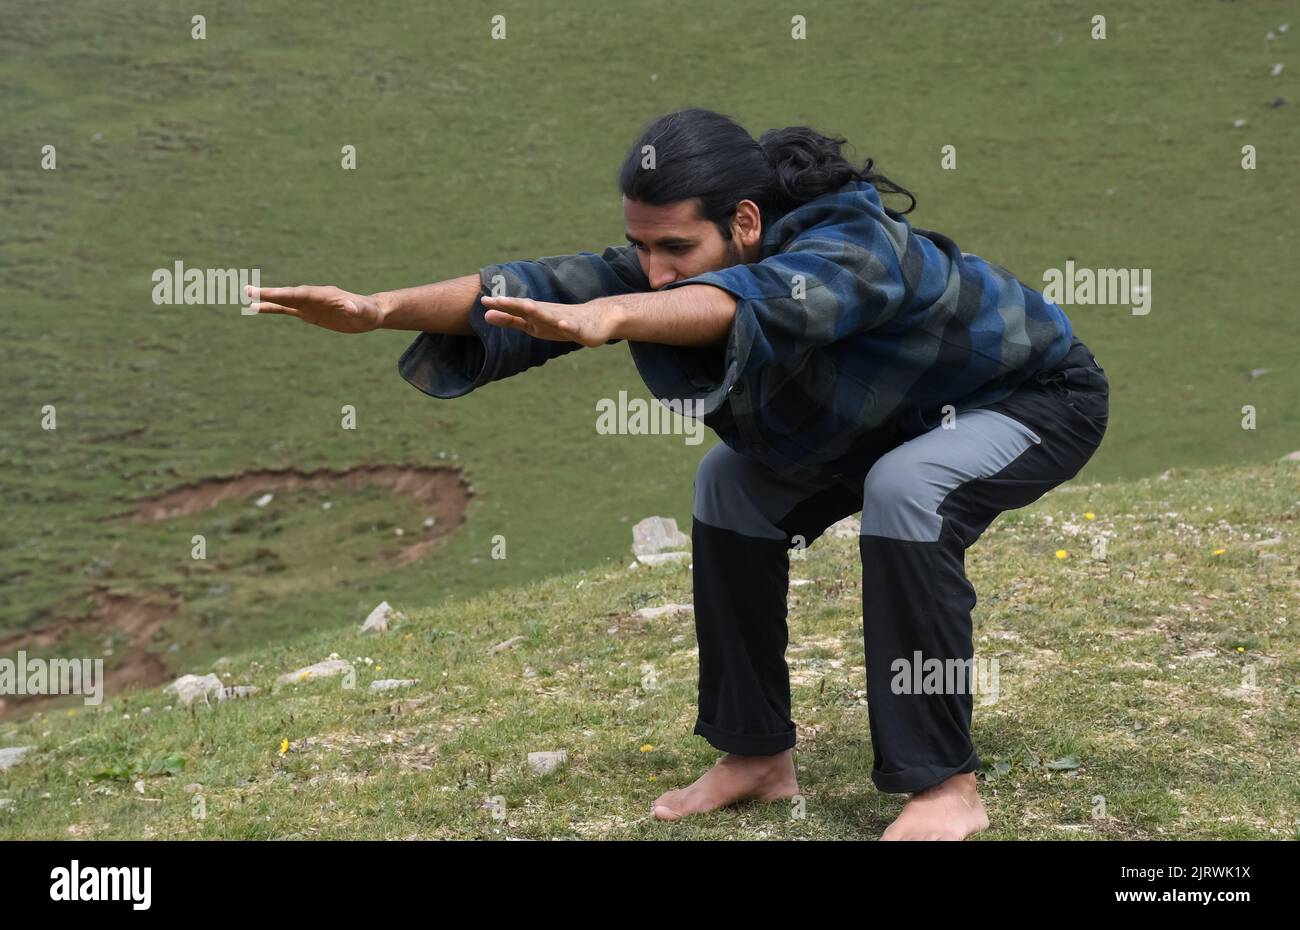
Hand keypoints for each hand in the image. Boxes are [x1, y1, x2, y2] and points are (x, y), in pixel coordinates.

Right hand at [245, 284, 383, 333]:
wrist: (369, 313)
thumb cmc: (369, 312)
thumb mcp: (365, 313)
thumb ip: (356, 308)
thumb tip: (350, 306)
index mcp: (325, 294)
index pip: (301, 293)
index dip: (284, 293)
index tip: (267, 293)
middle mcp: (314, 296)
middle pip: (289, 294)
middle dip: (270, 293)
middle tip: (247, 290)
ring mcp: (310, 304)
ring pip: (285, 301)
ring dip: (267, 299)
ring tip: (248, 298)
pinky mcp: (309, 313)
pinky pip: (288, 310)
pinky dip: (274, 309)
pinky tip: (259, 308)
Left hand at [480, 295, 620, 346]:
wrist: (597, 319)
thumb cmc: (560, 321)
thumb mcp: (532, 324)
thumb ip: (510, 320)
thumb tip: (485, 315)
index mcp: (536, 315)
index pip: (516, 309)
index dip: (501, 306)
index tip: (484, 301)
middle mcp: (548, 314)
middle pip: (529, 309)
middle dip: (514, 305)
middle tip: (498, 300)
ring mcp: (565, 320)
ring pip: (550, 316)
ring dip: (539, 311)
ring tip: (527, 307)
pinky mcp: (580, 330)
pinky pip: (573, 328)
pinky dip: (568, 326)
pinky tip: (563, 324)